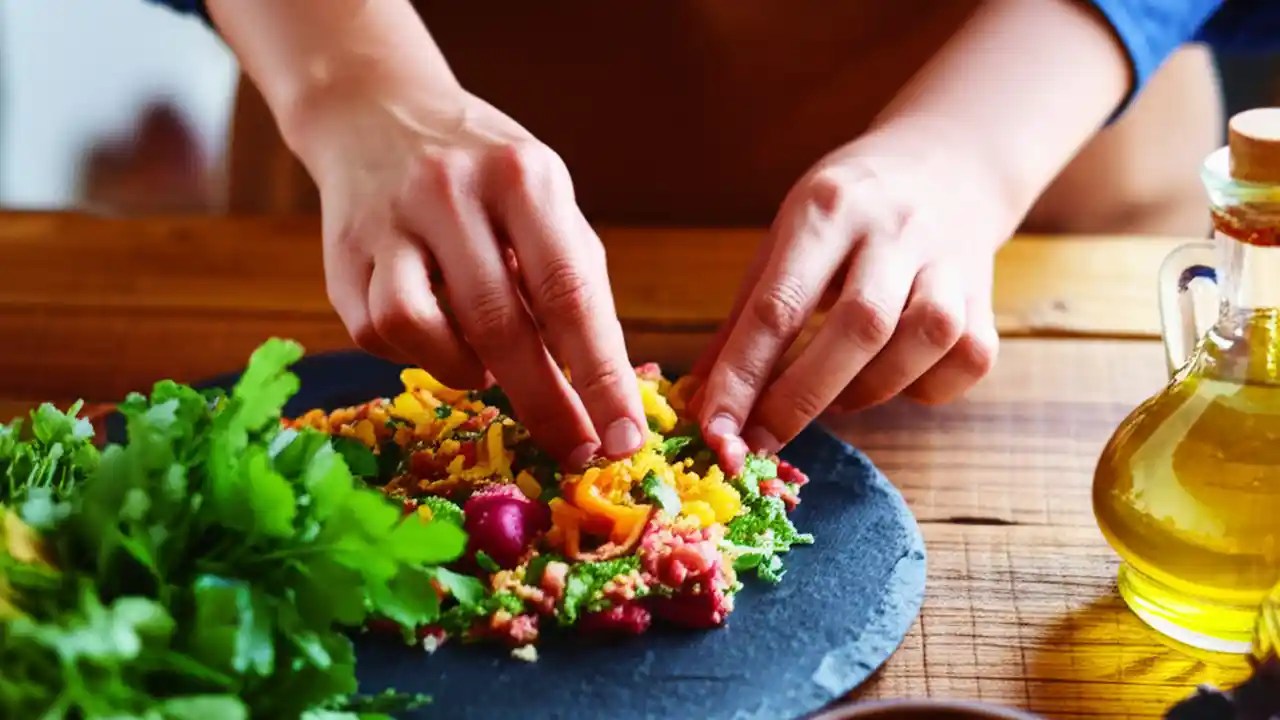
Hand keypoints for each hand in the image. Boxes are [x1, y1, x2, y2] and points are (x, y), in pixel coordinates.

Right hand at [292, 84, 645, 467]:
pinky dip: (418, 353)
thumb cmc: (486, 175)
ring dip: (464, 369)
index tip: (624, 437)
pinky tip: (439, 334)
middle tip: (574, 450)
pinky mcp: (340, 254)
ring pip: (419, 329)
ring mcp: (387, 222)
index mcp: (523, 177)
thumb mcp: (544, 201)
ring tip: (485, 364)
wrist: (377, 112)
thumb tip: (606, 388)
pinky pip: (376, 332)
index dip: (599, 375)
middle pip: (500, 324)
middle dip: (545, 402)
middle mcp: (451, 192)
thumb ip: (574, 281)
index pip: (569, 293)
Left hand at [693, 128, 1006, 470]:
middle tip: (763, 439)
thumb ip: (744, 320)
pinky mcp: (986, 295)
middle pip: (859, 324)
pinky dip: (926, 389)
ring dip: (869, 390)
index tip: (715, 428)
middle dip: (803, 395)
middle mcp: (894, 229)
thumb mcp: (785, 240)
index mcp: (827, 209)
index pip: (779, 303)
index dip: (743, 375)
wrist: (947, 162)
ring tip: (832, 400)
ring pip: (923, 339)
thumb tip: (702, 401)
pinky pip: (967, 359)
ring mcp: (949, 261)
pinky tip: (893, 381)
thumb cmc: (846, 213)